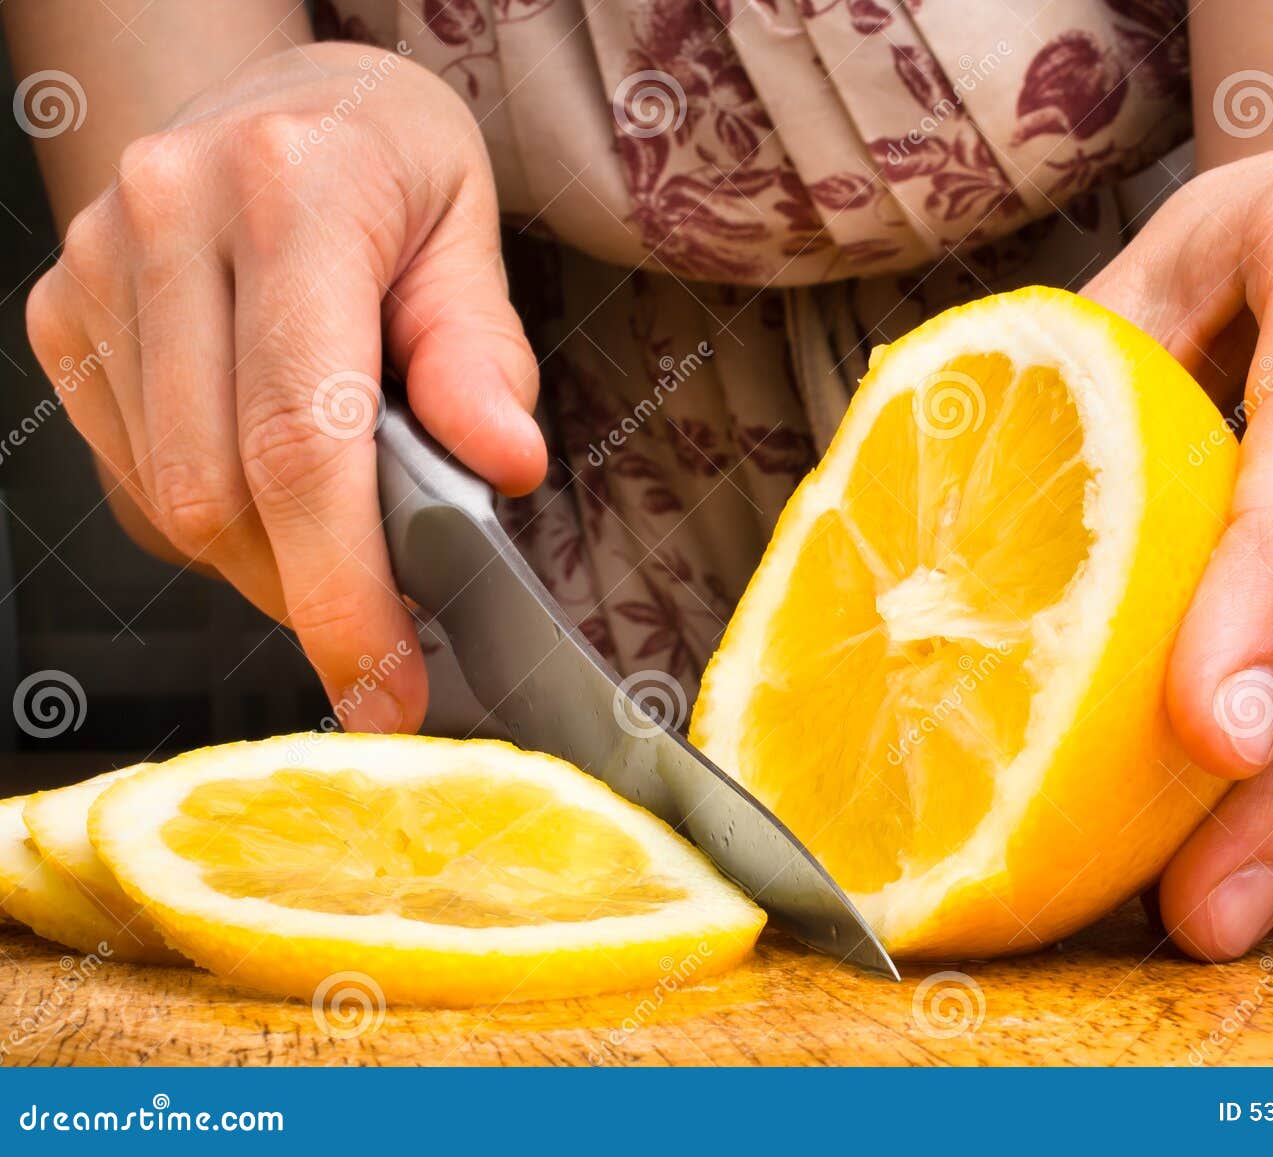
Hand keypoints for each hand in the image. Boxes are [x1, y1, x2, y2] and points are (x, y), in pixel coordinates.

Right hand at [25, 43, 544, 731]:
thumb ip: (480, 354)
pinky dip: (218, 521)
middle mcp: (166, 222)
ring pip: (168, 503)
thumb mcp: (469, 233)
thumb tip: (506, 468)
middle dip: (311, 596)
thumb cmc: (389, 165)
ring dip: (267, 563)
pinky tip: (274, 486)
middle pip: (218, 494)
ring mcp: (94, 270)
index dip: (344, 593)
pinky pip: (136, 477)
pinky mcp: (61, 318)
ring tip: (344, 532)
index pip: (301, 440)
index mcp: (289, 197)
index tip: (391, 689)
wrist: (276, 99)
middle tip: (389, 633)